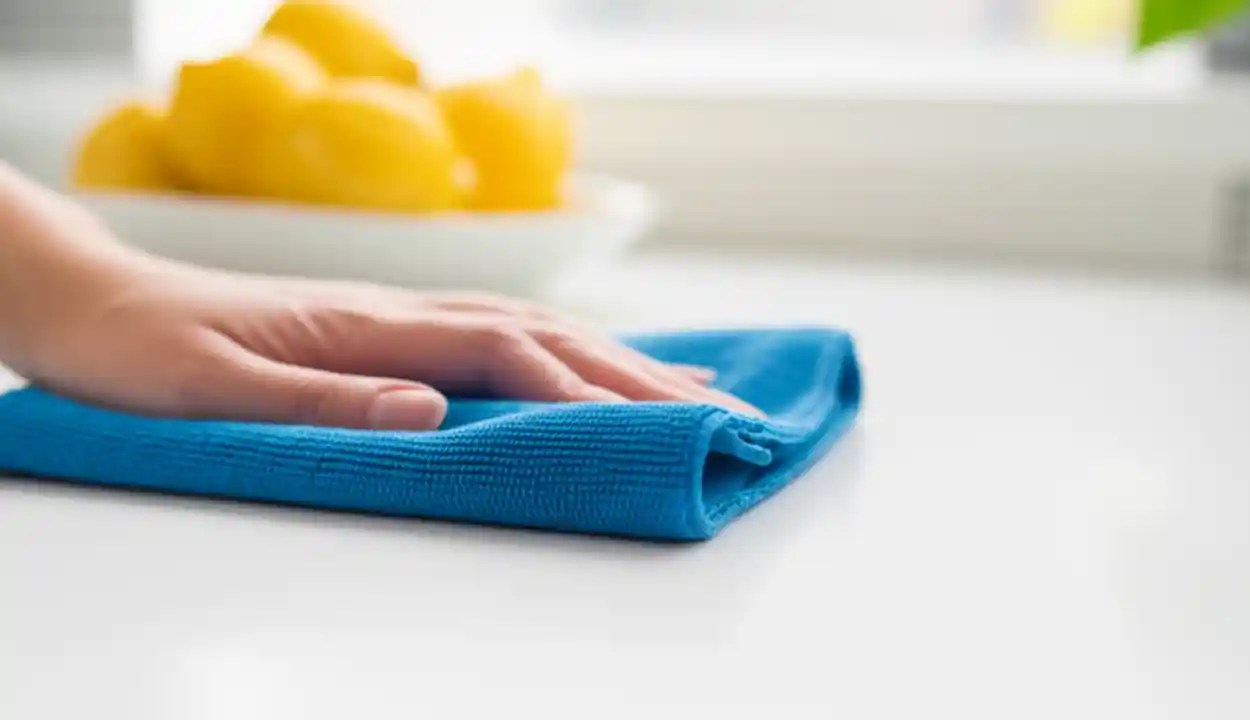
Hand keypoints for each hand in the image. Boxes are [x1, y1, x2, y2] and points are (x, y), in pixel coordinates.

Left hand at [20, 261, 759, 429]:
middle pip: (543, 333)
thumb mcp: (213, 388)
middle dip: (632, 373)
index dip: (580, 388)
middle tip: (715, 407)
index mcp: (368, 323)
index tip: (648, 426)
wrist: (101, 301)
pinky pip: (502, 335)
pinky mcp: (391, 328)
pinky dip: (564, 353)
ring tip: (687, 386)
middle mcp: (400, 310)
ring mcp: (400, 315)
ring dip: (614, 357)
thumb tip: (429, 412)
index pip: (502, 349)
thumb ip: (320, 400)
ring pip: (533, 328)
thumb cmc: (148, 351)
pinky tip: (591, 367)